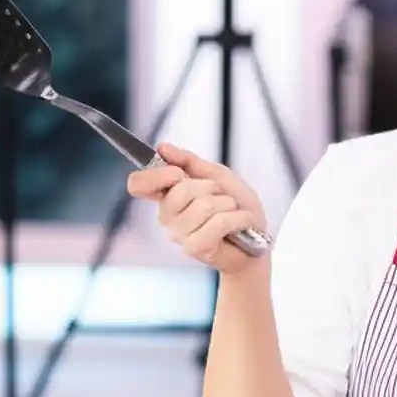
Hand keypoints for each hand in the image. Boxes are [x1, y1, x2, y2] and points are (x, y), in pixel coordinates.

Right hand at [126, 143, 267, 274]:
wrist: (258, 236)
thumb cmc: (237, 206)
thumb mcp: (216, 175)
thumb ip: (189, 162)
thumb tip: (162, 148)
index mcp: (168, 196)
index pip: (138, 184)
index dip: (156, 175)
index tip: (177, 173)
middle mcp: (168, 216)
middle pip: (179, 190)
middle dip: (211, 187)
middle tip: (222, 197)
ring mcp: (179, 235)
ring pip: (203, 206)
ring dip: (228, 204)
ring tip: (232, 212)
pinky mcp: (195, 249)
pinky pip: (217, 223)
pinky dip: (238, 218)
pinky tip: (240, 223)